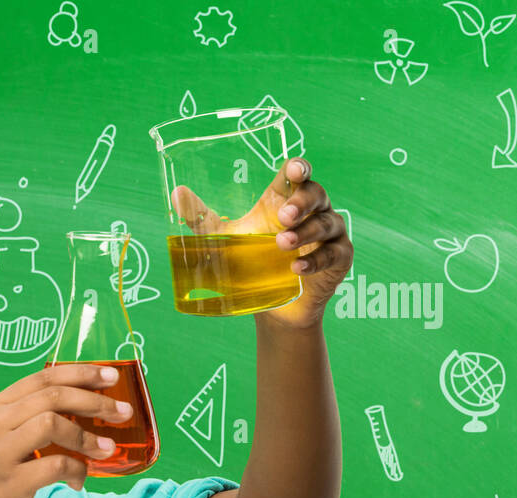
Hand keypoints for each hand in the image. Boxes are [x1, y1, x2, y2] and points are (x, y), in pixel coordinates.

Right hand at [0, 364, 132, 497]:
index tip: (112, 377)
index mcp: (1, 405)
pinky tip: (78, 479)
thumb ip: (41, 418)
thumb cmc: (1, 472)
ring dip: (87, 436)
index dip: (82, 373)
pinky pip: (55, 466)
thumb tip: (98, 409)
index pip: (45, 376)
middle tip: (122, 413)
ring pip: (52, 424)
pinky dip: (76, 470)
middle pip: (53, 396)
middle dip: (95, 402)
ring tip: (107, 449)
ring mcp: (1, 452)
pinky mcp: (11, 482)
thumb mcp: (12, 436)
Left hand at [172, 156, 352, 328]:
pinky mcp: (339, 259)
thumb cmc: (251, 266)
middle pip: (315, 194)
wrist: (272, 309)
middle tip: (284, 216)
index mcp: (284, 200)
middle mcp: (311, 212)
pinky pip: (334, 253)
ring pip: (326, 222)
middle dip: (301, 202)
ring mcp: (329, 234)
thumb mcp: (224, 241)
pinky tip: (297, 267)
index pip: (297, 174)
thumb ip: (202, 220)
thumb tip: (177, 193)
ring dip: (306, 232)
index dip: (298, 168)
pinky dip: (316, 260)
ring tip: (283, 243)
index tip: (293, 171)